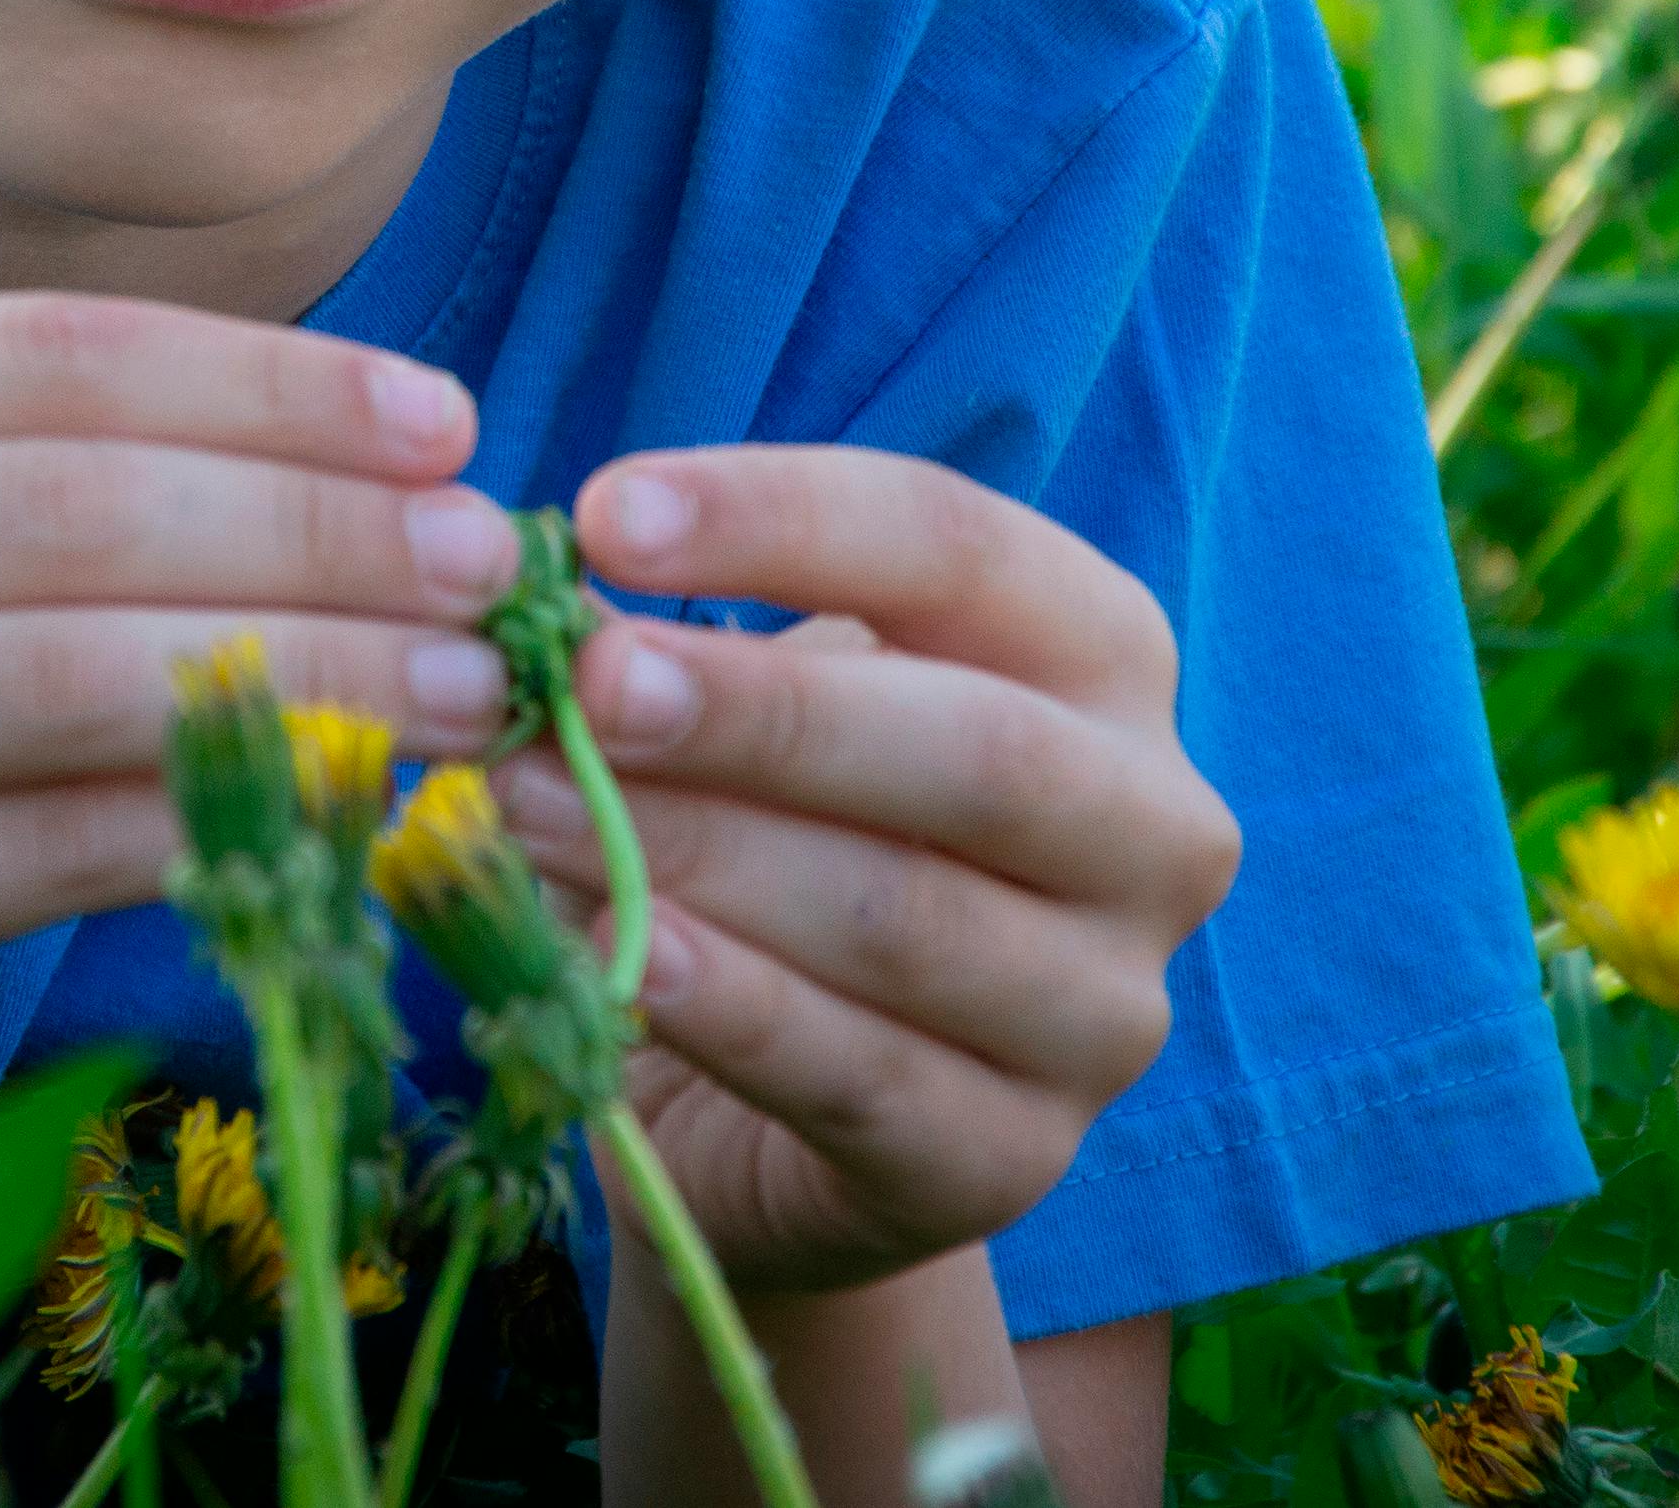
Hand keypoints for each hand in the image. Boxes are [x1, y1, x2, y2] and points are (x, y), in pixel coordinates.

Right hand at [0, 292, 516, 1081]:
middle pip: (73, 508)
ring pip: (63, 679)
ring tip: (456, 688)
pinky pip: (31, 851)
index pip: (54, 357)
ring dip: (298, 677)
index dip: (274, 385)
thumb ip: (45, 457)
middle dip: (316, 530)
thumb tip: (384, 450)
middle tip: (488, 565)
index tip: (450, 424)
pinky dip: (205, 822)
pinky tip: (334, 807)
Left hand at [500, 447, 1237, 1296]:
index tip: (603, 515)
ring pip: (912, 922)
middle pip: (977, 749)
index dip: (780, 520)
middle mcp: (1152, 829)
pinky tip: (621, 954)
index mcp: (1103, 659)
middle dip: (763, 712)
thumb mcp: (749, 712)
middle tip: (583, 684)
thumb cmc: (772, 830)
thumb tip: (526, 598)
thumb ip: (669, 650)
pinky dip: (733, 1008)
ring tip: (538, 805)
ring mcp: (1102, 1012)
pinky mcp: (1014, 1162)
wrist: (784, 1103)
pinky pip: (867, 1076)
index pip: (959, 550)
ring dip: (705, 856)